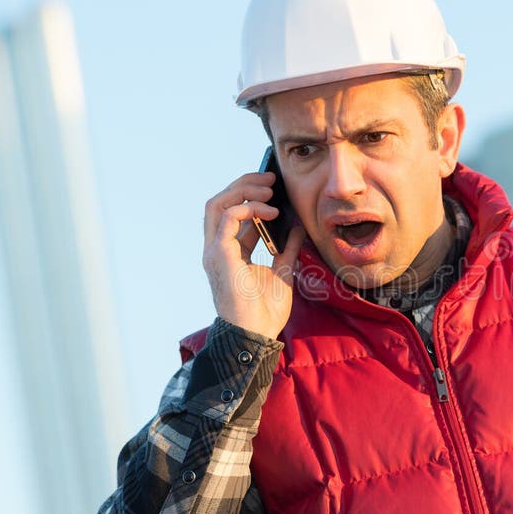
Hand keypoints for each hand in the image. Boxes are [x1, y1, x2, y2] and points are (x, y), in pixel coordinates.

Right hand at [202, 171, 305, 336]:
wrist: (256, 335)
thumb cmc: (264, 311)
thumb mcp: (283, 271)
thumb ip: (287, 248)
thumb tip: (297, 225)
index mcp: (229, 252)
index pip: (232, 214)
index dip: (250, 196)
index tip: (273, 187)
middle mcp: (217, 248)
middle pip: (220, 202)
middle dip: (244, 185)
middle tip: (270, 178)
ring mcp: (215, 251)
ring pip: (217, 204)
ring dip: (244, 190)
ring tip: (269, 187)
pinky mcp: (219, 254)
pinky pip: (228, 217)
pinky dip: (249, 208)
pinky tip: (271, 211)